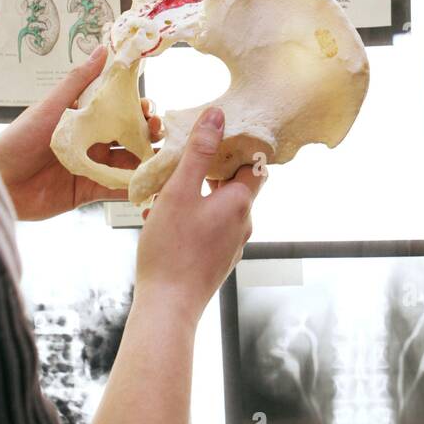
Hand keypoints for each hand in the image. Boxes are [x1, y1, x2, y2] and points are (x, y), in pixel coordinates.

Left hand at [0, 45, 162, 220]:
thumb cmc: (20, 138)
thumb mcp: (52, 105)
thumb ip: (79, 79)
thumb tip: (103, 47)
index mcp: (83, 119)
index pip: (118, 109)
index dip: (137, 107)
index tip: (150, 106)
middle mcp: (90, 142)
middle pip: (128, 136)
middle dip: (147, 132)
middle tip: (158, 131)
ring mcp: (91, 167)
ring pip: (127, 162)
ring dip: (146, 159)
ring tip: (161, 157)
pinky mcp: (87, 192)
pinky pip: (115, 189)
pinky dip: (132, 186)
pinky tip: (148, 182)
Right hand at [134, 107, 265, 325]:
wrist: (168, 307)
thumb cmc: (171, 249)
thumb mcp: (180, 191)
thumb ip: (198, 152)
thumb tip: (217, 117)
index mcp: (240, 202)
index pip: (255, 164)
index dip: (240, 147)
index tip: (219, 136)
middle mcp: (244, 223)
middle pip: (238, 185)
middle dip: (217, 169)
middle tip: (190, 158)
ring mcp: (233, 244)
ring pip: (223, 207)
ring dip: (204, 193)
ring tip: (174, 188)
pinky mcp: (218, 260)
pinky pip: (214, 227)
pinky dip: (199, 215)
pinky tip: (171, 218)